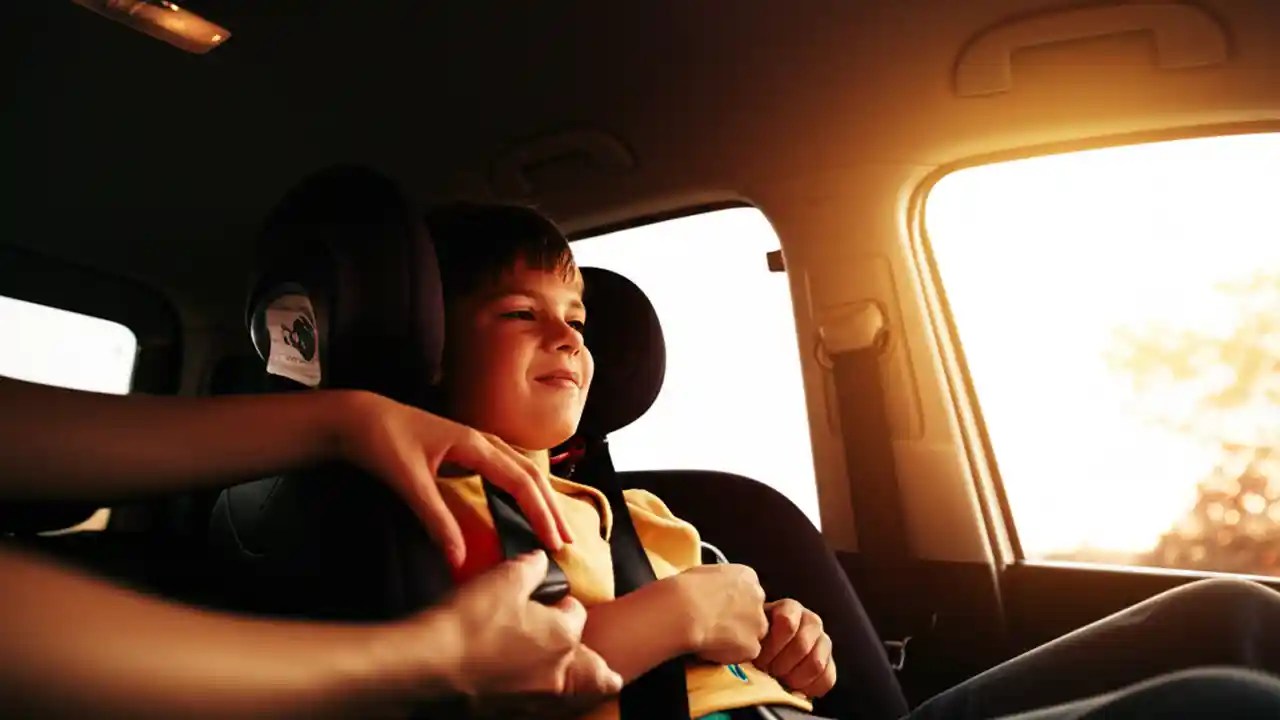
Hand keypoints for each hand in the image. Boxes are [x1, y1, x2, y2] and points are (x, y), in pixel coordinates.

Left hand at [331, 390, 572, 565]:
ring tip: (553, 524)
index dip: (541, 513)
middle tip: (566, 540)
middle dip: (551, 508)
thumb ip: (435, 518)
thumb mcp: (408, 481)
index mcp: (475, 445)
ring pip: (521, 469)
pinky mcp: (466, 449)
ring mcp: (476, 443)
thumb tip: (458, 558)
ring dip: (540, 497)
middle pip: (530, 474)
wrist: (359, 416)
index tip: (554, 541)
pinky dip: (523, 488)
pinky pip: (507, 468)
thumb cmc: (383, 441)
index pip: (521, 482)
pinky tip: (523, 503)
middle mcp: (482, 441)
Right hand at [436, 551, 621, 698]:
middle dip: (599, 668)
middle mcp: (558, 672)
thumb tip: (541, 560)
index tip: (553, 602)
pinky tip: (535, 692)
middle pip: (596, 673)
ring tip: (578, 684)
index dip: (565, 604)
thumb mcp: (504, 579)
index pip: (577, 614)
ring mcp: (537, 699)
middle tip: (606, 670)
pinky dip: (548, 701)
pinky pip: (546, 709)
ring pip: (574, 698)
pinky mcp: (514, 714)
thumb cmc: (471, 620)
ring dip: (577, 688)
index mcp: (563, 636)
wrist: (431, 666)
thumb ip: (531, 568)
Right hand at [673, 564, 767, 664]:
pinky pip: (744, 654)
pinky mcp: (752, 647)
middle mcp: (758, 597)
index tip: (721, 609)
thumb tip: (711, 593)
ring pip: (751, 635)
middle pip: (754, 614)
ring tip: (711, 640)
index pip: (748, 592)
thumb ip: (718, 584)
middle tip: (717, 627)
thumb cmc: (687, 589)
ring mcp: (758, 623)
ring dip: (737, 639)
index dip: (734, 603)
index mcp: (747, 576)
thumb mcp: (705, 573)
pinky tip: (712, 649)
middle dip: (740, 621)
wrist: (686, 609)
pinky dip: (730, 654)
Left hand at [755, 599, 836, 698]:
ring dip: (794, 678)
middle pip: (801, 645)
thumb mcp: (750, 636)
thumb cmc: (754, 642)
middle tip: (767, 671)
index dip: (772, 645)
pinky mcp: (830, 663)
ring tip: (779, 679)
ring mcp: (823, 641)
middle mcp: (811, 621)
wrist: (765, 653)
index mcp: (790, 609)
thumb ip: (754, 641)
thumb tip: (755, 657)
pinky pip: (827, 679)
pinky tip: (793, 688)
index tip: (758, 657)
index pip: (787, 623)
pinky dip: (809, 688)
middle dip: (780, 664)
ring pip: (816, 663)